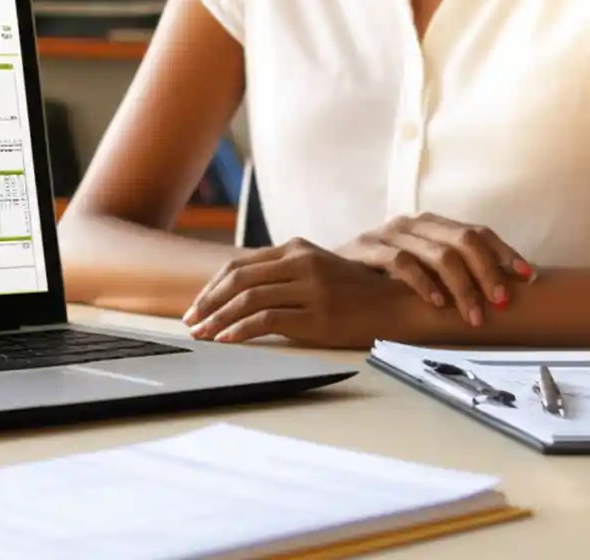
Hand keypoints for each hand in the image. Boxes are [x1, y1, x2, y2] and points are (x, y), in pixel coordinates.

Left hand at [181, 238, 414, 348]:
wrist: (399, 305)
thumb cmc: (356, 293)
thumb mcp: (318, 271)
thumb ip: (285, 274)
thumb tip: (241, 294)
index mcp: (296, 248)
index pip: (239, 265)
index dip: (212, 287)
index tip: (196, 306)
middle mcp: (300, 263)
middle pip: (238, 280)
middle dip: (207, 303)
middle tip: (190, 322)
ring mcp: (310, 287)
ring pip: (248, 299)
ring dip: (218, 319)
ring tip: (202, 335)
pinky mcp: (318, 314)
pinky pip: (267, 320)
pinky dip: (240, 331)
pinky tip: (227, 340)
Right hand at [337, 214, 534, 327]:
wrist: (323, 274)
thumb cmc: (379, 278)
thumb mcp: (419, 270)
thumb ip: (451, 272)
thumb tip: (505, 292)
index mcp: (431, 224)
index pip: (477, 231)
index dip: (504, 253)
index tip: (527, 277)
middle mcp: (412, 223)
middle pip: (463, 240)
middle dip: (488, 273)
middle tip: (502, 303)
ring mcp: (388, 234)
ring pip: (438, 253)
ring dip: (462, 286)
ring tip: (473, 315)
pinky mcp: (365, 248)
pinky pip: (401, 263)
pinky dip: (423, 284)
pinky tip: (437, 304)